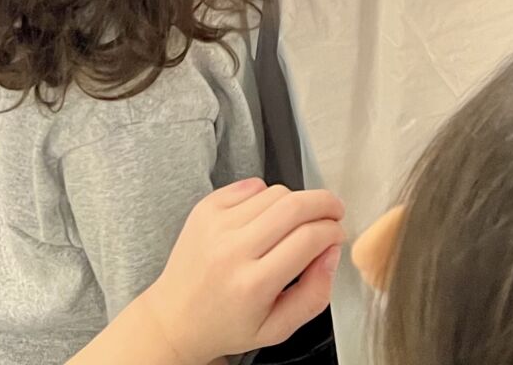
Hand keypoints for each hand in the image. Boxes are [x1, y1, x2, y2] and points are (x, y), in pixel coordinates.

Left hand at [129, 180, 344, 364]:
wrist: (174, 318)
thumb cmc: (226, 325)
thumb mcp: (277, 328)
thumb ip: (315, 294)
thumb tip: (332, 252)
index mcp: (252, 285)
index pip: (309, 239)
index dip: (333, 231)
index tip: (338, 234)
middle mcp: (233, 250)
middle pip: (295, 206)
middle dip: (325, 203)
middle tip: (334, 211)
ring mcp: (217, 225)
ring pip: (276, 191)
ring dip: (297, 201)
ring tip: (295, 222)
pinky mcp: (206, 208)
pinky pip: (252, 185)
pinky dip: (267, 195)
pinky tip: (265, 217)